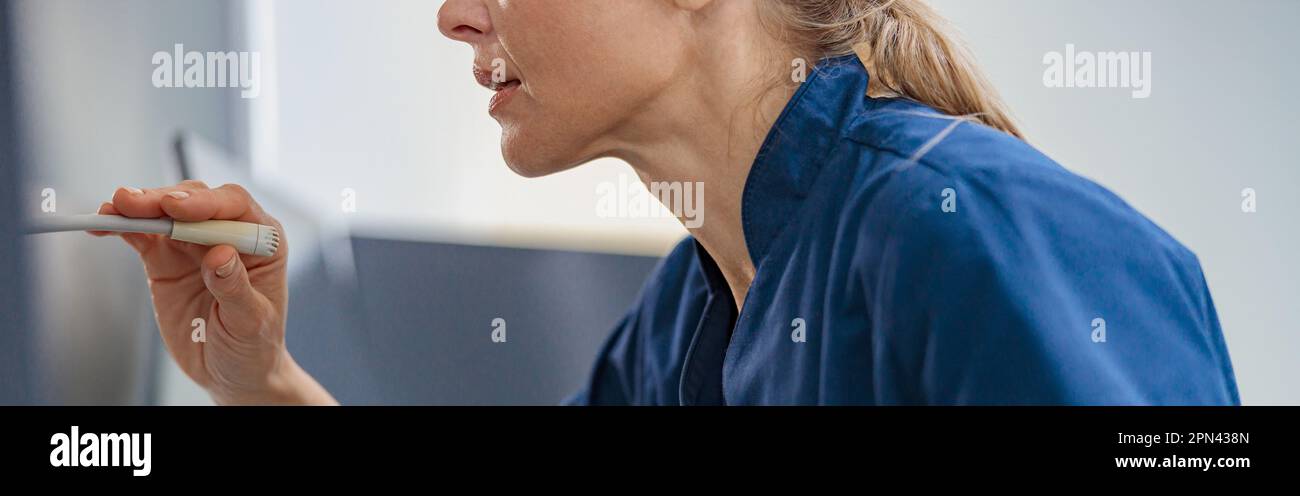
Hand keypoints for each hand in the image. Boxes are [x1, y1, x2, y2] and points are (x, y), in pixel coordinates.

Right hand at [94, 180, 335, 404]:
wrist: (231, 371)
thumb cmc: (253, 345)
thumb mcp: (250, 322)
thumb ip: (235, 288)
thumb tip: (220, 254)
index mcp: (262, 242)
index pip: (235, 206)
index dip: (205, 202)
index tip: (176, 208)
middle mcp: (229, 234)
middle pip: (195, 201)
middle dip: (163, 199)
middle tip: (132, 203)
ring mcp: (195, 245)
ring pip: (166, 213)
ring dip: (139, 208)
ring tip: (112, 210)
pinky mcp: (167, 260)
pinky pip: (144, 237)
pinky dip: (124, 229)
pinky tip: (104, 225)